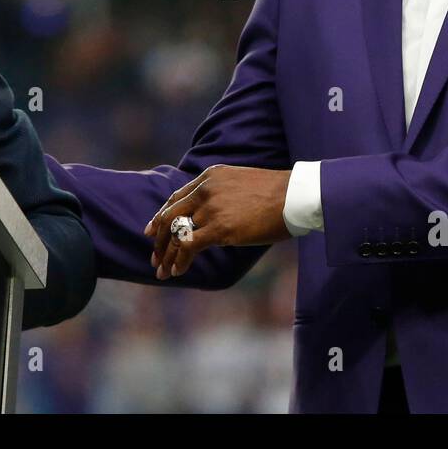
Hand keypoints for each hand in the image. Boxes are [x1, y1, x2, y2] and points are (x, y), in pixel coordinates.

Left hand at [143, 165, 291, 278]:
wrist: (295, 196)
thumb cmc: (277, 194)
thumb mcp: (242, 184)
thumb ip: (222, 194)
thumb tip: (215, 214)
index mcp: (210, 177)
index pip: (176, 198)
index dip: (161, 215)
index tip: (152, 230)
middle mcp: (205, 190)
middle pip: (170, 216)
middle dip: (159, 239)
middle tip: (155, 256)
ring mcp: (211, 209)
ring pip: (177, 234)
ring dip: (167, 255)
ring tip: (163, 271)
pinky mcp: (219, 228)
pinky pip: (188, 246)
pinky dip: (180, 261)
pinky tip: (178, 271)